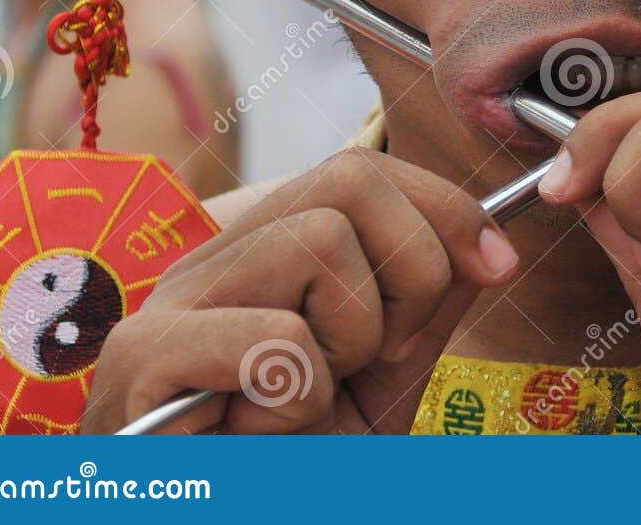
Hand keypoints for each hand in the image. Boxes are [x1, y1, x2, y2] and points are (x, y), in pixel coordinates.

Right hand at [82, 148, 519, 432]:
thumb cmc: (290, 469)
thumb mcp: (380, 385)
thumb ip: (423, 313)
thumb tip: (484, 246)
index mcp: (262, 257)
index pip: (362, 171)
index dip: (447, 208)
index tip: (498, 265)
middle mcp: (212, 261)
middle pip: (350, 179)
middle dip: (411, 269)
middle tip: (384, 356)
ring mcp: (170, 302)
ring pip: (319, 240)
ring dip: (350, 340)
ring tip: (308, 401)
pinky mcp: (143, 357)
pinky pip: (276, 335)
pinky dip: (300, 397)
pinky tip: (263, 432)